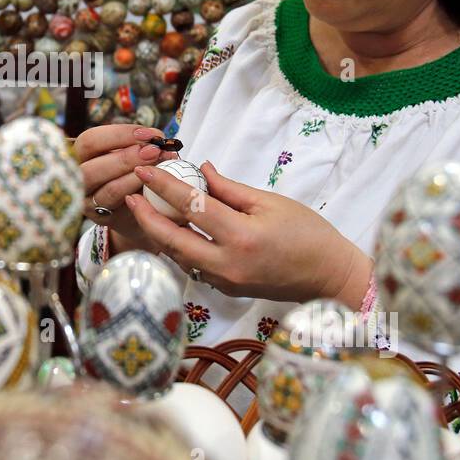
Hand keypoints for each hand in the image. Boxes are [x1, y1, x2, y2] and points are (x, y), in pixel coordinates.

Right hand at [73, 124, 180, 254]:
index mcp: (79, 155)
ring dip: (136, 175)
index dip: (118, 134)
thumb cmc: (127, 173)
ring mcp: (87, 201)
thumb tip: (158, 139)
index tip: (146, 134)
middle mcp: (77, 178)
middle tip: (153, 151)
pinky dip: (137, 191)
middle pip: (93, 166)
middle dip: (127, 157)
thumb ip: (137, 145)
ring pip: (109, 188)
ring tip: (157, 166)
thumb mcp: (127, 154)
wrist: (131, 209)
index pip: (90, 140)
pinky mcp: (101, 218)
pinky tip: (152, 185)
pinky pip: (120, 205)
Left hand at [127, 160, 371, 308]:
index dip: (165, 186)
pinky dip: (178, 248)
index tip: (146, 170)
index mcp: (241, 236)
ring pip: (178, 257)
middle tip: (130, 193)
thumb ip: (229, 189)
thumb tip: (200, 169)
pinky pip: (193, 266)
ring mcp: (224, 282)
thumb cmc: (308, 234)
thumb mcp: (270, 203)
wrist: (329, 277)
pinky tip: (171, 230)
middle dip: (146, 216)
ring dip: (158, 233)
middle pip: (171, 240)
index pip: (192, 206)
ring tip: (145, 209)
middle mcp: (227, 264)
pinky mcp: (226, 290)